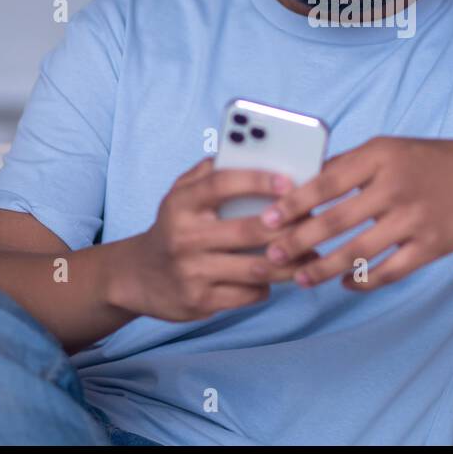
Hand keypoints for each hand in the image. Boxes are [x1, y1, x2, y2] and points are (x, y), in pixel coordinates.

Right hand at [105, 158, 320, 321]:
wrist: (137, 277)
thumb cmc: (174, 226)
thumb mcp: (181, 194)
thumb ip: (210, 171)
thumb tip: (253, 151)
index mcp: (181, 203)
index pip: (222, 184)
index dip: (258, 180)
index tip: (290, 181)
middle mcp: (184, 237)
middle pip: (250, 230)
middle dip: (290, 227)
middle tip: (315, 222)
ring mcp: (191, 272)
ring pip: (258, 268)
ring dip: (290, 262)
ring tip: (310, 254)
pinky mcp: (200, 302)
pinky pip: (250, 293)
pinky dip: (268, 285)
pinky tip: (274, 276)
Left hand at [260, 135, 452, 290]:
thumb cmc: (432, 159)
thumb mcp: (389, 148)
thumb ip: (349, 166)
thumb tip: (301, 184)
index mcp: (380, 156)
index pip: (325, 181)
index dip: (292, 203)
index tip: (266, 219)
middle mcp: (395, 186)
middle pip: (335, 221)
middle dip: (298, 242)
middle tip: (272, 254)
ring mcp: (415, 218)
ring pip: (358, 252)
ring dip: (323, 269)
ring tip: (301, 277)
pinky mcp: (432, 245)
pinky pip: (389, 271)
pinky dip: (363, 281)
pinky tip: (345, 283)